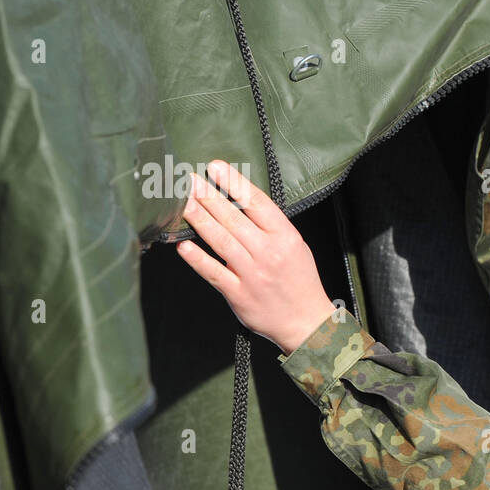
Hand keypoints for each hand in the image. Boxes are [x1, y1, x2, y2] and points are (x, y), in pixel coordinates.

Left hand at [176, 161, 336, 354]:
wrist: (307, 323)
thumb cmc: (300, 281)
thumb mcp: (296, 247)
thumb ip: (270, 227)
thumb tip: (239, 202)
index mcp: (286, 237)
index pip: (257, 204)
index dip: (234, 184)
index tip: (215, 167)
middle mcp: (268, 253)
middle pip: (233, 219)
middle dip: (208, 196)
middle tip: (186, 179)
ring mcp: (252, 274)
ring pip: (221, 241)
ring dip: (199, 219)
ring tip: (181, 201)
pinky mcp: (239, 294)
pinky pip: (214, 273)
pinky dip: (198, 259)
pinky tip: (182, 245)